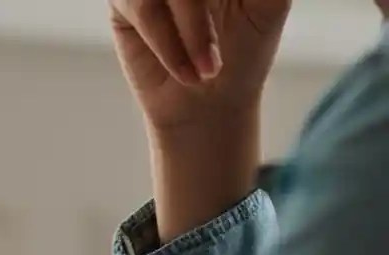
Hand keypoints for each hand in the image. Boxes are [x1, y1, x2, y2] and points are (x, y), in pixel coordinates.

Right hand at [110, 1, 290, 240]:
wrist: (207, 107)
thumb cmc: (242, 60)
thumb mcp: (267, 5)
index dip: (208, 7)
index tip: (220, 57)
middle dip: (203, 16)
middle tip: (218, 60)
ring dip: (192, 29)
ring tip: (207, 71)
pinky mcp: (123, 3)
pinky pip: (141, 4)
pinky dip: (168, 41)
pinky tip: (192, 72)